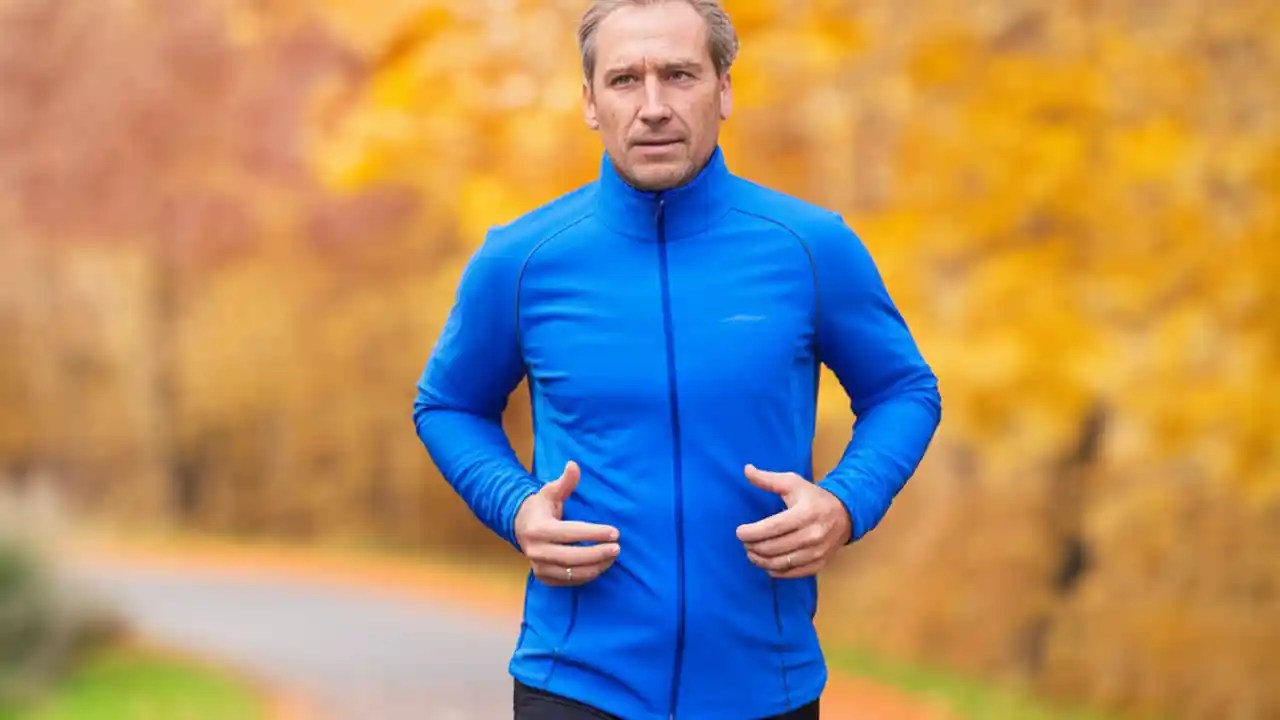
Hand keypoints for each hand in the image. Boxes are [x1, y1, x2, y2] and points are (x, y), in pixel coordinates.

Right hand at [514, 461, 620, 586]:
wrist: (520, 526)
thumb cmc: (541, 507)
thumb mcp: (550, 492)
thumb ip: (564, 482)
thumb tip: (574, 465)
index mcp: (539, 529)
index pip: (571, 533)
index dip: (594, 533)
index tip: (615, 532)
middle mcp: (536, 550)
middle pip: (571, 557)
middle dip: (597, 554)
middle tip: (617, 548)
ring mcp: (538, 566)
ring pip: (571, 573)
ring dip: (595, 567)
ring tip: (612, 557)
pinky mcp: (543, 577)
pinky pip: (568, 581)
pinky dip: (586, 576)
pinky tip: (600, 566)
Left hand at [735, 464, 851, 577]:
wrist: (845, 514)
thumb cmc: (813, 498)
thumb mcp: (793, 483)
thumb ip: (768, 479)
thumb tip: (746, 469)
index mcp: (806, 513)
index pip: (773, 528)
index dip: (752, 532)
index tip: (739, 532)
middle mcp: (813, 534)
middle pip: (774, 547)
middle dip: (753, 546)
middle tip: (744, 542)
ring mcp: (817, 552)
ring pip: (781, 563)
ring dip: (761, 560)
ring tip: (751, 553)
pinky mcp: (819, 564)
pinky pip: (792, 573)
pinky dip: (775, 571)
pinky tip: (766, 564)